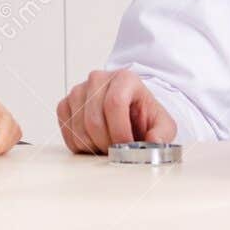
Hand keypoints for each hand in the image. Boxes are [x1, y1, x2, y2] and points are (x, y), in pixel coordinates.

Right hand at [57, 68, 176, 153]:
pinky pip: (66, 129)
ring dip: (93, 146)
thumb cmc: (142, 116)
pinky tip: (93, 141)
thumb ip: (163, 133)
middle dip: (106, 144)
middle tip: (116, 151)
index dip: (119, 132)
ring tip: (107, 145)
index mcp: (124, 78)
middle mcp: (99, 79)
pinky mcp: (66, 103)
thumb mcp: (162, 123)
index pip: (114, 103)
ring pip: (79, 128)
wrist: (129, 110)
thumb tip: (154, 141)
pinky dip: (79, 143)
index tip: (127, 146)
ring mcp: (80, 90)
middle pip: (94, 120)